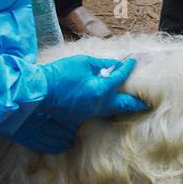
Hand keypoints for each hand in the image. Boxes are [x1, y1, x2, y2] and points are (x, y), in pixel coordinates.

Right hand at [1, 55, 146, 153]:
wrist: (36, 93)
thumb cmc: (59, 74)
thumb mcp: (81, 63)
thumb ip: (99, 65)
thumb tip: (112, 66)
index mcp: (101, 90)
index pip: (120, 78)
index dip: (127, 68)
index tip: (132, 62)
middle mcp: (98, 106)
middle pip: (124, 106)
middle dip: (136, 103)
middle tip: (146, 103)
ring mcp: (89, 116)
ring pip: (110, 113)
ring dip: (120, 108)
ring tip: (129, 105)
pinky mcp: (79, 121)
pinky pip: (96, 116)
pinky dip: (102, 112)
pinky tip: (102, 108)